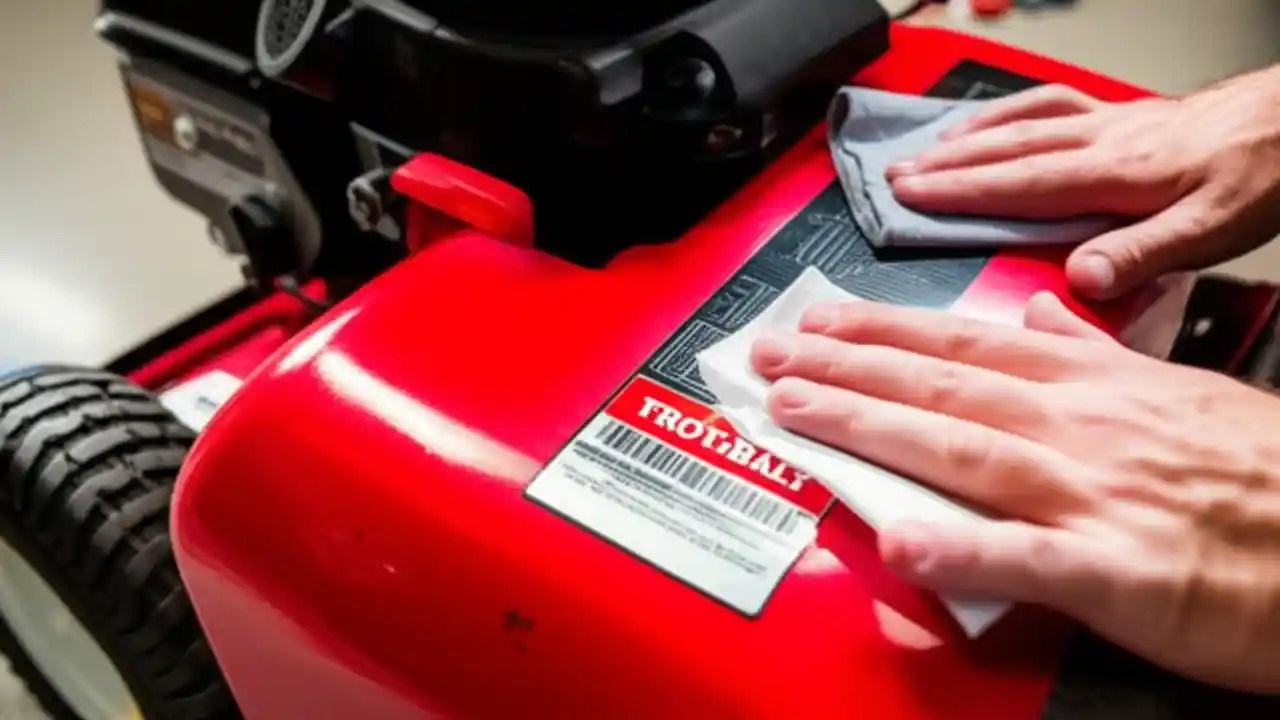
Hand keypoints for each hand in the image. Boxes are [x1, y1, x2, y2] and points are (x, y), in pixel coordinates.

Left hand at [751, 295, 1279, 692]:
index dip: (881, 332)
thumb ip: (1092, 351)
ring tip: (797, 414)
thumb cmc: (1262, 476)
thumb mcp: (1175, 389)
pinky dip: (959, 549)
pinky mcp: (1117, 570)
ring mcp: (1094, 495)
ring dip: (872, 429)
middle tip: (771, 357)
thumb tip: (1031, 313)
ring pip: (962, 452)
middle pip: (942, 388)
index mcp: (1093, 386)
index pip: (964, 347)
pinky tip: (897, 543)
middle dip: (846, 368)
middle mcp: (1080, 428)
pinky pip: (1024, 561)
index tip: (819, 321)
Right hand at [885, 75, 1279, 299]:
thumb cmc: (1265, 172)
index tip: (908, 197)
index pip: (1018, 183)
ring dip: (968, 137)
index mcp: (1116, 174)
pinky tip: (997, 119)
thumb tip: (1081, 279)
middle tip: (894, 176)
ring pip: (1023, 123)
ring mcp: (1112, 121)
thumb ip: (1145, 253)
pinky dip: (1011, 112)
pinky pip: (1051, 104)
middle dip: (945, 164)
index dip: (958, 192)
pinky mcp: (1127, 114)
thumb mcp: (1214, 229)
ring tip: (926, 150)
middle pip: (1008, 149)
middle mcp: (1104, 140)